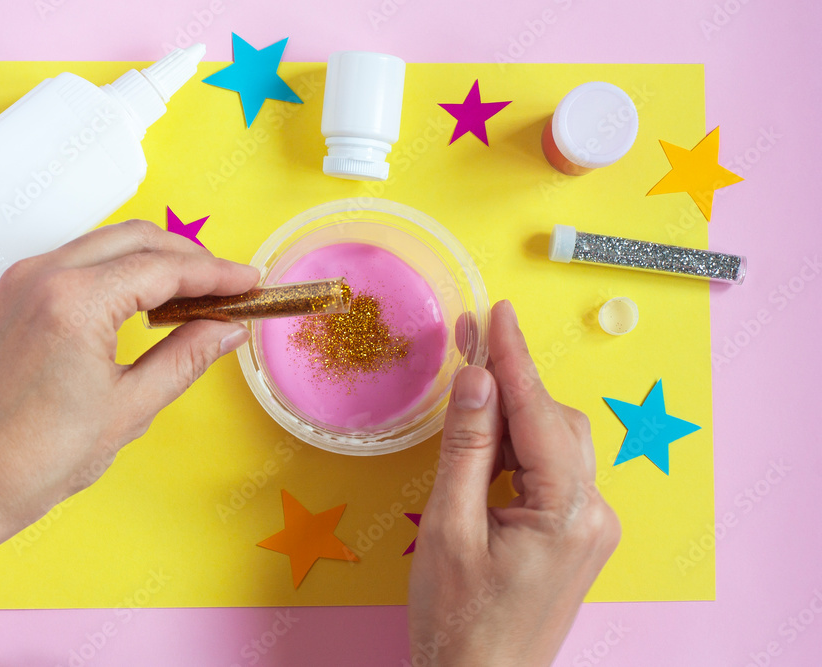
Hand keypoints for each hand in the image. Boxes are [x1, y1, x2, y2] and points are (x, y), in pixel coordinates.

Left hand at [0, 218, 259, 526]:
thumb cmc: (35, 459)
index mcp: (75, 302)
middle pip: (137, 238)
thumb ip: (186, 359)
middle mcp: (42, 275)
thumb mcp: (128, 410)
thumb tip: (228, 330)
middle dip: (189, 258)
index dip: (216, 273)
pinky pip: (75, 261)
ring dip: (153, 259)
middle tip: (228, 287)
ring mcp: (19, 280)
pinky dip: (116, 270)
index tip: (250, 281)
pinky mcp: (8, 295)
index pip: (164, 268)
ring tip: (192, 295)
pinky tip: (140, 300)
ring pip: (105, 244)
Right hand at [408, 300, 619, 665]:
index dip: (514, 357)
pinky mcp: (577, 536)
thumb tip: (475, 378)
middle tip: (467, 348)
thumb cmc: (458, 620)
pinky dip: (520, 449)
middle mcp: (593, 515)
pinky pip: (553, 472)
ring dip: (513, 417)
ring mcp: (590, 528)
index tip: (498, 310)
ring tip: (468, 398)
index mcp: (567, 514)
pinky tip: (487, 445)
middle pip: (554, 423)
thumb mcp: (448, 528)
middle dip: (511, 385)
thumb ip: (465, 448)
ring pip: (555, 444)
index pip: (538, 413)